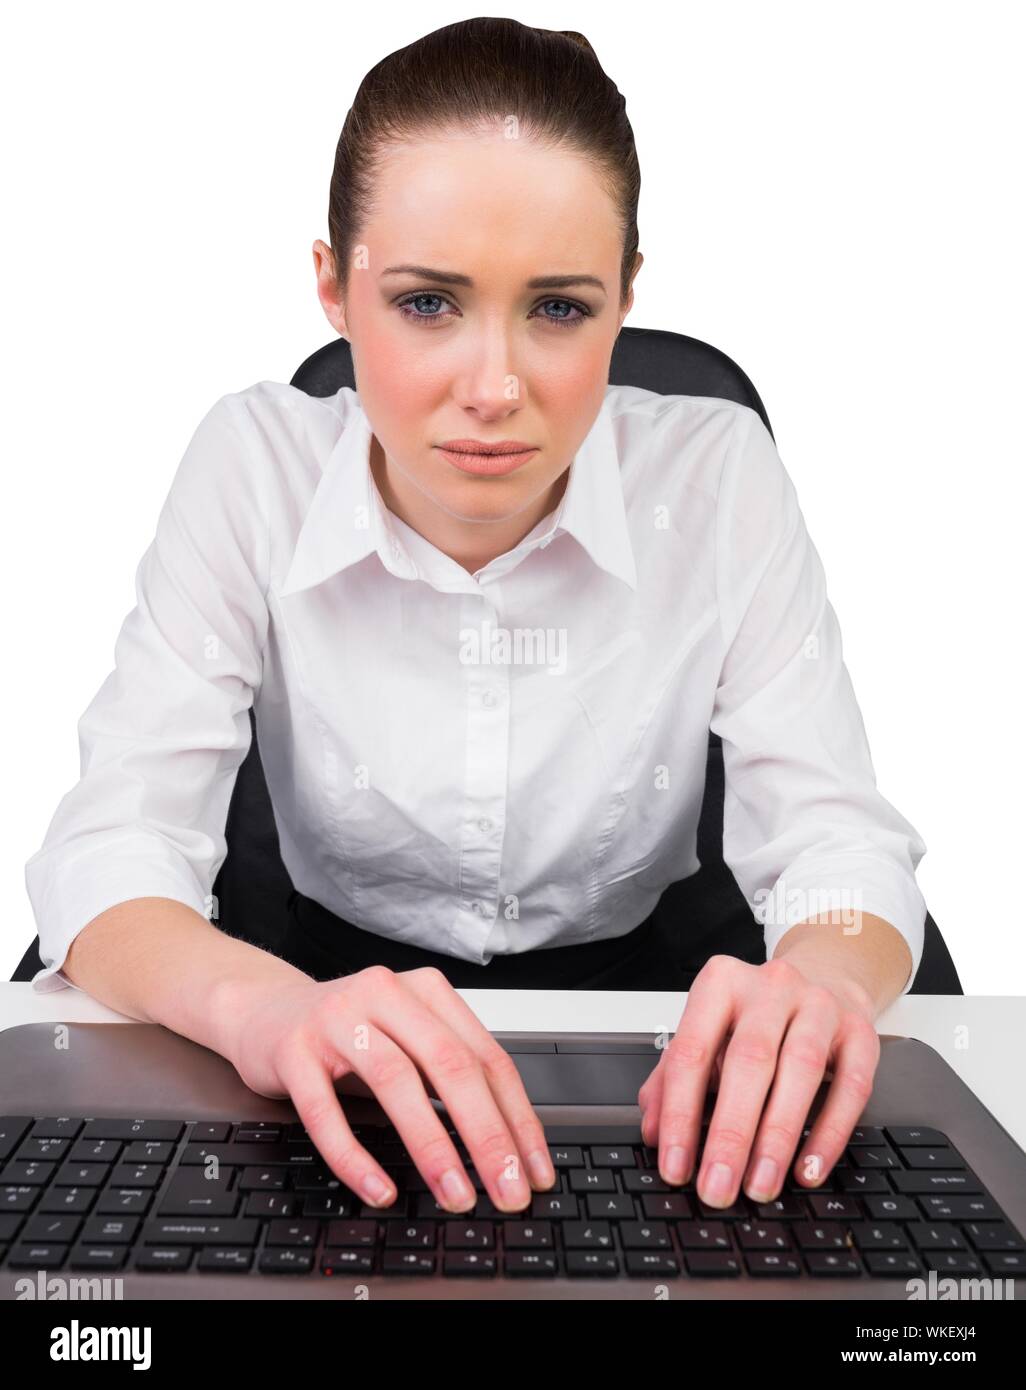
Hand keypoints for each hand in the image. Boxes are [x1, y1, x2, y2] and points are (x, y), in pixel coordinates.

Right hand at [223, 964, 557, 1213]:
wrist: (263, 1010)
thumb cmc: (348, 1032)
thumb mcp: (406, 1039)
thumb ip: (450, 1075)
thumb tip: (507, 1145)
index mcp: (426, 990)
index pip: (487, 1056)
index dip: (517, 1117)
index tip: (533, 1169)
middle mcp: (386, 993)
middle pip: (449, 1065)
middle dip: (485, 1135)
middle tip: (506, 1190)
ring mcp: (337, 1017)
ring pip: (395, 1081)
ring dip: (432, 1146)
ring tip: (456, 1195)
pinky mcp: (294, 1049)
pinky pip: (326, 1111)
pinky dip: (355, 1156)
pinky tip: (379, 1189)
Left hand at [637, 954, 878, 1206]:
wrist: (823, 977)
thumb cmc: (754, 1017)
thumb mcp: (708, 1035)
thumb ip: (672, 1080)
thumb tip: (655, 1134)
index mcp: (720, 983)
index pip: (692, 1051)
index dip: (680, 1113)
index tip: (675, 1165)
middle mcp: (770, 986)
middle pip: (748, 1061)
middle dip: (730, 1133)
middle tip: (717, 1186)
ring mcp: (820, 1005)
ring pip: (801, 1070)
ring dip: (777, 1138)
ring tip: (760, 1185)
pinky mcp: (860, 1031)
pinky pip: (850, 1086)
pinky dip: (829, 1134)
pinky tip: (808, 1170)